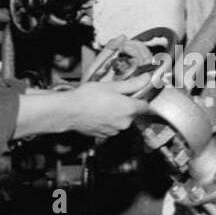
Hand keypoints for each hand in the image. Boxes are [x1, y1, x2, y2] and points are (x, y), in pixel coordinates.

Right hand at [14, 74, 153, 141]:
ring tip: (102, 104)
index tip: (136, 94)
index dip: (141, 99)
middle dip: (125, 105)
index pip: (146, 106)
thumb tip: (146, 79)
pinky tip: (97, 112)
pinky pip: (111, 127)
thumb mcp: (111, 86)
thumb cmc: (87, 97)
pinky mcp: (105, 135)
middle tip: (112, 96)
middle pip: (132, 113)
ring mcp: (115, 131)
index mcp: (129, 109)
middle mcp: (125, 122)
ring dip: (115, 113)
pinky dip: (107, 121)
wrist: (69, 111)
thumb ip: (132, 84)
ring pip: (121, 120)